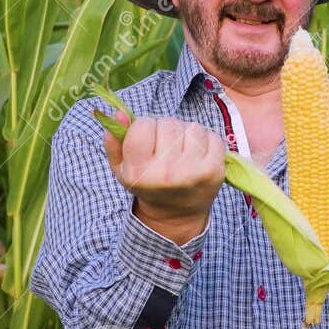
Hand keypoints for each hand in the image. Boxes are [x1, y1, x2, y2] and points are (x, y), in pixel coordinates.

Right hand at [102, 110, 225, 242]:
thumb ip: (114, 141)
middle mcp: (167, 173)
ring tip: (181, 151)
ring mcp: (193, 172)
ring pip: (191, 127)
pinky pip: (212, 136)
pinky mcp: (214, 171)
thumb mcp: (122, 168)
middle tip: (165, 147)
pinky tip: (198, 155)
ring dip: (186, 134)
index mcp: (140, 172)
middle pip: (168, 124)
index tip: (146, 139)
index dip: (143, 127)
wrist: (176, 214)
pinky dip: (206, 140)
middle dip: (165, 129)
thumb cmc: (147, 184)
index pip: (142, 126)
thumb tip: (120, 114)